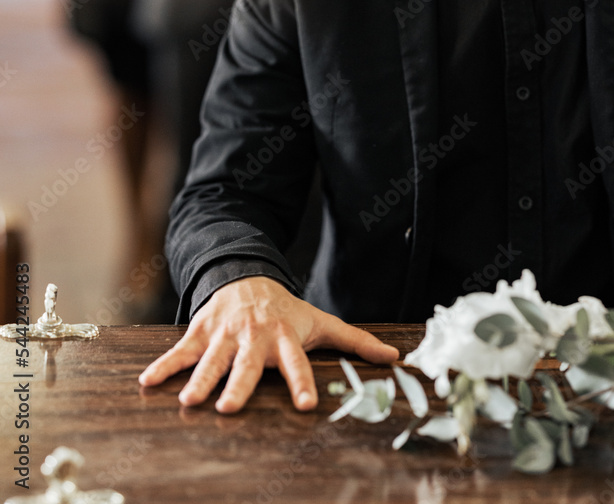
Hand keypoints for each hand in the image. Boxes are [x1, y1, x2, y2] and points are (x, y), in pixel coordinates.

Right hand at [138, 277, 398, 412]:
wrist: (246, 276)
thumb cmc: (287, 310)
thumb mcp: (321, 322)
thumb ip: (356, 341)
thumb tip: (395, 356)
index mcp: (285, 338)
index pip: (296, 363)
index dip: (301, 382)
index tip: (306, 404)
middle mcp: (254, 337)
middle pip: (246, 365)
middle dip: (238, 385)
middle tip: (229, 407)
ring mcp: (225, 333)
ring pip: (212, 359)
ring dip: (199, 378)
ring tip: (189, 400)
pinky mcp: (201, 331)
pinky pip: (181, 350)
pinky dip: (164, 365)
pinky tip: (148, 382)